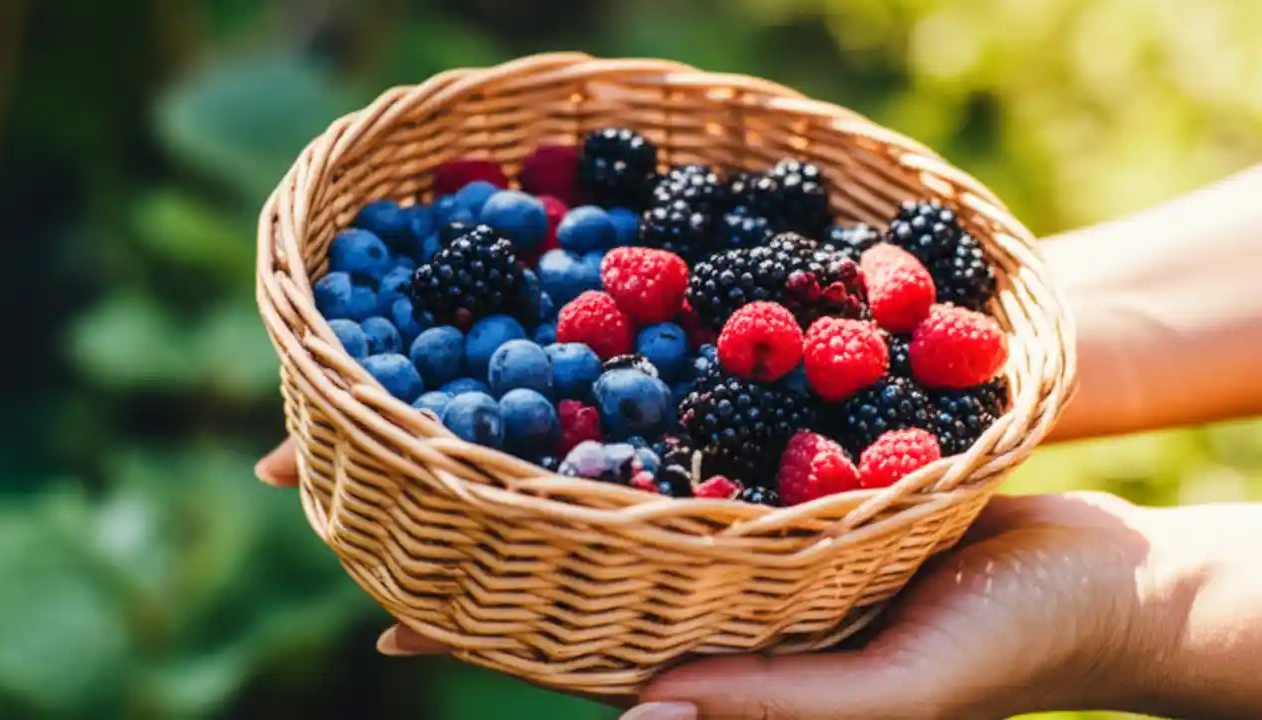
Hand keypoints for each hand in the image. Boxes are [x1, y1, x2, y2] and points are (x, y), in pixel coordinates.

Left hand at [255, 447, 1165, 715]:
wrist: (1107, 579)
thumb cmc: (1017, 646)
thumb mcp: (901, 688)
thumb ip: (778, 705)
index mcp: (736, 663)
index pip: (584, 649)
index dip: (487, 631)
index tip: (385, 608)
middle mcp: (731, 598)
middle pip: (592, 564)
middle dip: (501, 529)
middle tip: (404, 488)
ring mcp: (764, 538)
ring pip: (643, 494)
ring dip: (566, 456)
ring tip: (480, 411)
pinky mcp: (805, 482)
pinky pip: (717, 443)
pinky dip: (663, 410)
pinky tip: (618, 373)